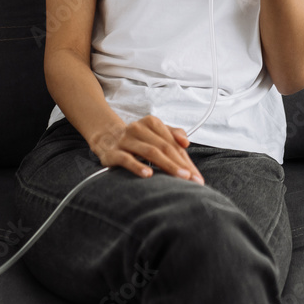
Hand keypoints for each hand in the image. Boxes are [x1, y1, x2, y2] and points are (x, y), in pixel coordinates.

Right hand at [90, 115, 204, 184]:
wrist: (106, 137)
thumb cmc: (137, 138)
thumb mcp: (155, 132)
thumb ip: (172, 134)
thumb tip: (186, 141)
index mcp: (151, 123)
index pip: (173, 143)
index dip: (186, 159)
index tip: (197, 176)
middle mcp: (138, 129)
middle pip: (164, 147)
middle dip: (181, 164)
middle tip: (193, 180)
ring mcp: (125, 140)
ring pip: (149, 152)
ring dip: (167, 165)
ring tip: (180, 177)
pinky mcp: (113, 152)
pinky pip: (126, 159)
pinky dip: (138, 167)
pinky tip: (148, 175)